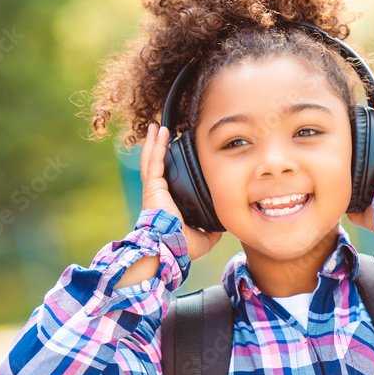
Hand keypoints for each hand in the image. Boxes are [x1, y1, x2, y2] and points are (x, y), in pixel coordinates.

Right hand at [140, 122, 221, 259]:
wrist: (170, 247)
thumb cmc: (182, 246)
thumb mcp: (204, 239)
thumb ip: (211, 231)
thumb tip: (222, 227)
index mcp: (169, 205)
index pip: (169, 181)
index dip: (171, 168)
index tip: (178, 156)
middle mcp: (159, 194)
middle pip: (157, 166)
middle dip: (158, 149)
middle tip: (162, 134)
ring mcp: (153, 188)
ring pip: (152, 160)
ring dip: (154, 142)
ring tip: (157, 127)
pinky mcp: (152, 185)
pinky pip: (153, 160)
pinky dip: (155, 145)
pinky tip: (158, 131)